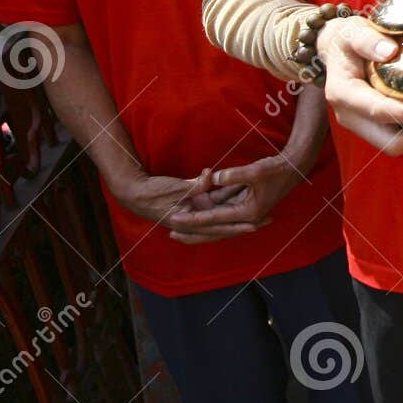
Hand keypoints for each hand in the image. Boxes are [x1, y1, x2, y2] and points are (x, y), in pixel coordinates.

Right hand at [111, 169, 265, 240]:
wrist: (134, 191)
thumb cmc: (151, 192)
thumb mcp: (174, 188)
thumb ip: (195, 184)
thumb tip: (213, 175)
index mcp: (189, 222)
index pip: (218, 227)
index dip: (237, 225)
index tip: (255, 225)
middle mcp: (195, 220)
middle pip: (225, 222)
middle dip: (246, 221)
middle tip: (269, 218)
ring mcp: (196, 211)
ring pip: (223, 211)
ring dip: (240, 208)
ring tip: (264, 205)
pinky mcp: (195, 201)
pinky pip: (216, 201)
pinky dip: (229, 197)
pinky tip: (245, 191)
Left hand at [168, 154, 306, 244]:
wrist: (294, 167)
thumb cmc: (277, 169)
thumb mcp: (256, 171)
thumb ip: (233, 175)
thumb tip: (213, 177)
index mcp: (248, 213)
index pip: (214, 219)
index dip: (193, 219)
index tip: (175, 218)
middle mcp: (245, 216)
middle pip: (214, 228)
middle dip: (192, 231)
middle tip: (171, 233)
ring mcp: (244, 211)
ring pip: (216, 220)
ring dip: (199, 220)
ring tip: (178, 223)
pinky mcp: (244, 203)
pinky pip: (222, 209)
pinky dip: (209, 208)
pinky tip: (195, 207)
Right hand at [319, 15, 402, 155]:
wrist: (335, 49)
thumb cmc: (346, 38)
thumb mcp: (353, 31)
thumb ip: (367, 39)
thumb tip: (389, 51)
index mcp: (343, 93)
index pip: (379, 112)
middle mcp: (349, 115)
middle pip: (389, 142)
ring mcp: (359, 124)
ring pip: (394, 144)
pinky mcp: (370, 126)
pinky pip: (396, 137)